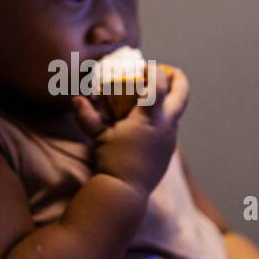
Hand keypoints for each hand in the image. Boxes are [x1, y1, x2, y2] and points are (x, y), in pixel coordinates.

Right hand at [71, 64, 189, 195]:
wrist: (126, 192)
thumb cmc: (111, 161)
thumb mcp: (98, 137)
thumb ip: (87, 116)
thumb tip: (76, 98)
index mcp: (149, 118)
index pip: (160, 84)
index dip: (156, 70)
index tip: (146, 67)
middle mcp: (165, 125)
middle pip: (182, 93)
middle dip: (178, 78)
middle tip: (170, 71)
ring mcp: (170, 138)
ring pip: (177, 111)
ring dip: (170, 99)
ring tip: (154, 96)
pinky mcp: (169, 150)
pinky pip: (171, 126)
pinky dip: (164, 117)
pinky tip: (149, 120)